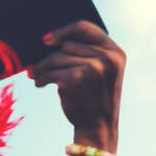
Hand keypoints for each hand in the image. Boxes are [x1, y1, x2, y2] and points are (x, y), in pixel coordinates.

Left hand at [30, 21, 123, 149]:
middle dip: (52, 56)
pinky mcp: (77, 78)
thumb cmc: (95, 97)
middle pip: (66, 44)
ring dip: (43, 67)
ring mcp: (94, 68)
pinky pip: (50, 71)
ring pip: (55, 57)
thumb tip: (49, 38)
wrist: (98, 127)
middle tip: (42, 66)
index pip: (85, 28)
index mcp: (116, 53)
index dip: (63, 30)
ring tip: (39, 75)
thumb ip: (88, 52)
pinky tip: (41, 84)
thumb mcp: (102, 71)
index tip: (47, 40)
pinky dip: (41, 78)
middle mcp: (108, 58)